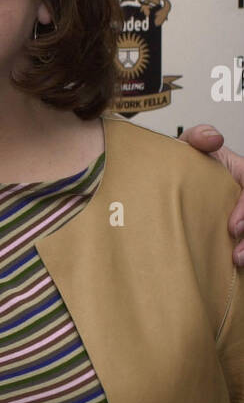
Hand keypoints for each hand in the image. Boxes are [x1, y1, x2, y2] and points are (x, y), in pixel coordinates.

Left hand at [179, 124, 243, 265]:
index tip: (232, 227)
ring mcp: (239, 212)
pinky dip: (241, 254)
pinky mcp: (231, 229)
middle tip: (236, 255)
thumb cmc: (183, 163)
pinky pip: (241, 241)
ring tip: (237, 261)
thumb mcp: (189, 144)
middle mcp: (243, 193)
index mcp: (241, 172)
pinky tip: (232, 265)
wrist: (165, 178)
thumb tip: (214, 139)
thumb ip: (199, 136)